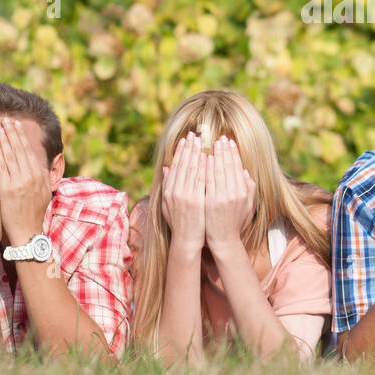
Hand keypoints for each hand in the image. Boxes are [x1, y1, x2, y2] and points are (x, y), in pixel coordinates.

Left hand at [0, 118, 52, 246]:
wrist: (26, 232)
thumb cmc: (31, 213)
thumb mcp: (42, 192)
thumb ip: (40, 177)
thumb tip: (39, 166)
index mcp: (38, 175)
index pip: (27, 150)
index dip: (20, 136)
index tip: (14, 125)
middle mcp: (30, 176)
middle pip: (19, 149)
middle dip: (11, 133)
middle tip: (5, 119)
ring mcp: (19, 182)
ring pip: (10, 156)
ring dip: (3, 140)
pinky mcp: (8, 189)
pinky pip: (1, 168)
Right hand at [162, 131, 205, 253]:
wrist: (186, 240)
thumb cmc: (179, 221)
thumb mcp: (168, 203)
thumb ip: (168, 184)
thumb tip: (166, 167)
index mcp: (168, 190)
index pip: (175, 166)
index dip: (180, 151)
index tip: (185, 139)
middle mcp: (175, 191)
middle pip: (183, 165)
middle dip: (189, 148)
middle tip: (194, 134)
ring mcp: (185, 196)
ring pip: (192, 169)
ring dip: (197, 153)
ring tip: (202, 140)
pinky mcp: (196, 201)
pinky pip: (201, 180)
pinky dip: (204, 167)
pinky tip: (208, 157)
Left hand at [204, 137, 255, 249]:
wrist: (223, 240)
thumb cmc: (235, 221)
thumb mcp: (248, 205)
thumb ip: (249, 188)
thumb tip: (245, 171)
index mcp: (243, 192)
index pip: (237, 168)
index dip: (233, 153)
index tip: (229, 142)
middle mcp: (233, 194)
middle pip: (227, 167)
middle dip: (224, 150)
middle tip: (220, 137)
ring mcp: (221, 198)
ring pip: (217, 171)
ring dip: (214, 155)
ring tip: (211, 143)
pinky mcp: (209, 202)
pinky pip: (207, 181)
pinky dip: (206, 168)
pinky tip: (204, 158)